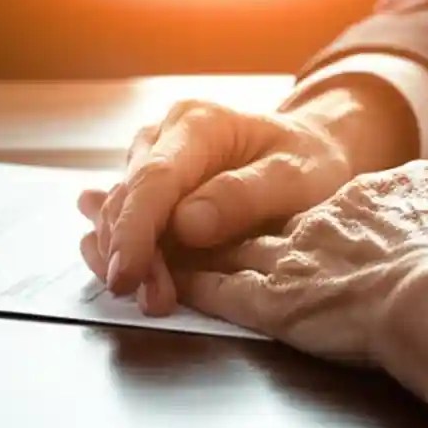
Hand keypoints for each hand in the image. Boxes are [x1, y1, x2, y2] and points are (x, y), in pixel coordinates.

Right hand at [82, 96, 357, 299]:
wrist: (309, 149)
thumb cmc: (307, 161)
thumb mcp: (295, 177)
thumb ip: (243, 196)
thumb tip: (186, 224)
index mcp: (199, 124)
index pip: (154, 178)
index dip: (135, 230)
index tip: (127, 275)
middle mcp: (164, 135)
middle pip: (129, 198)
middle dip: (133, 254)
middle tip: (156, 303)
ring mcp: (150, 159)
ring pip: (118, 211)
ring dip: (127, 258)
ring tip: (153, 297)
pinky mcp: (149, 185)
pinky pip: (124, 218)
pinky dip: (125, 250)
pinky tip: (128, 273)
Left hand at [170, 161, 427, 427]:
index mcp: (373, 198)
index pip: (330, 209)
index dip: (305, 218)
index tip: (289, 218)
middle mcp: (327, 221)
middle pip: (268, 220)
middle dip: (225, 216)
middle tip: (194, 212)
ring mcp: (300, 261)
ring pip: (233, 251)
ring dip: (196, 247)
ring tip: (167, 243)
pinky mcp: (280, 305)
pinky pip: (224, 294)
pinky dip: (197, 287)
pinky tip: (174, 283)